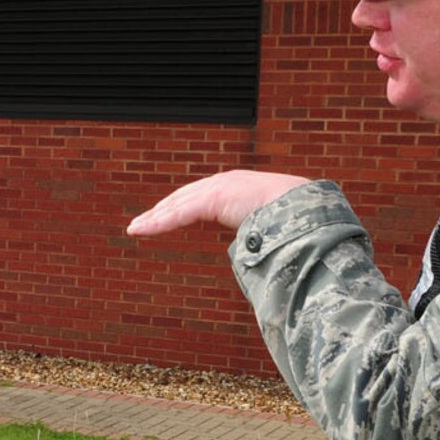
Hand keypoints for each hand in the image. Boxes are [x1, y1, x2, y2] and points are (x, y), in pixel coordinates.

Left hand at [127, 171, 309, 236]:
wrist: (304, 205)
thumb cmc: (294, 217)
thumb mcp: (271, 224)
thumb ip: (257, 234)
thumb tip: (259, 256)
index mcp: (235, 187)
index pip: (199, 197)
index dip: (179, 206)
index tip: (164, 216)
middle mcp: (223, 183)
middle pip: (182, 198)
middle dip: (160, 211)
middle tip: (142, 224)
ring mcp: (217, 188)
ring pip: (176, 205)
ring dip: (153, 218)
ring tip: (135, 229)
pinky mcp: (213, 198)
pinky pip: (180, 212)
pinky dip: (159, 222)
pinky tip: (142, 229)